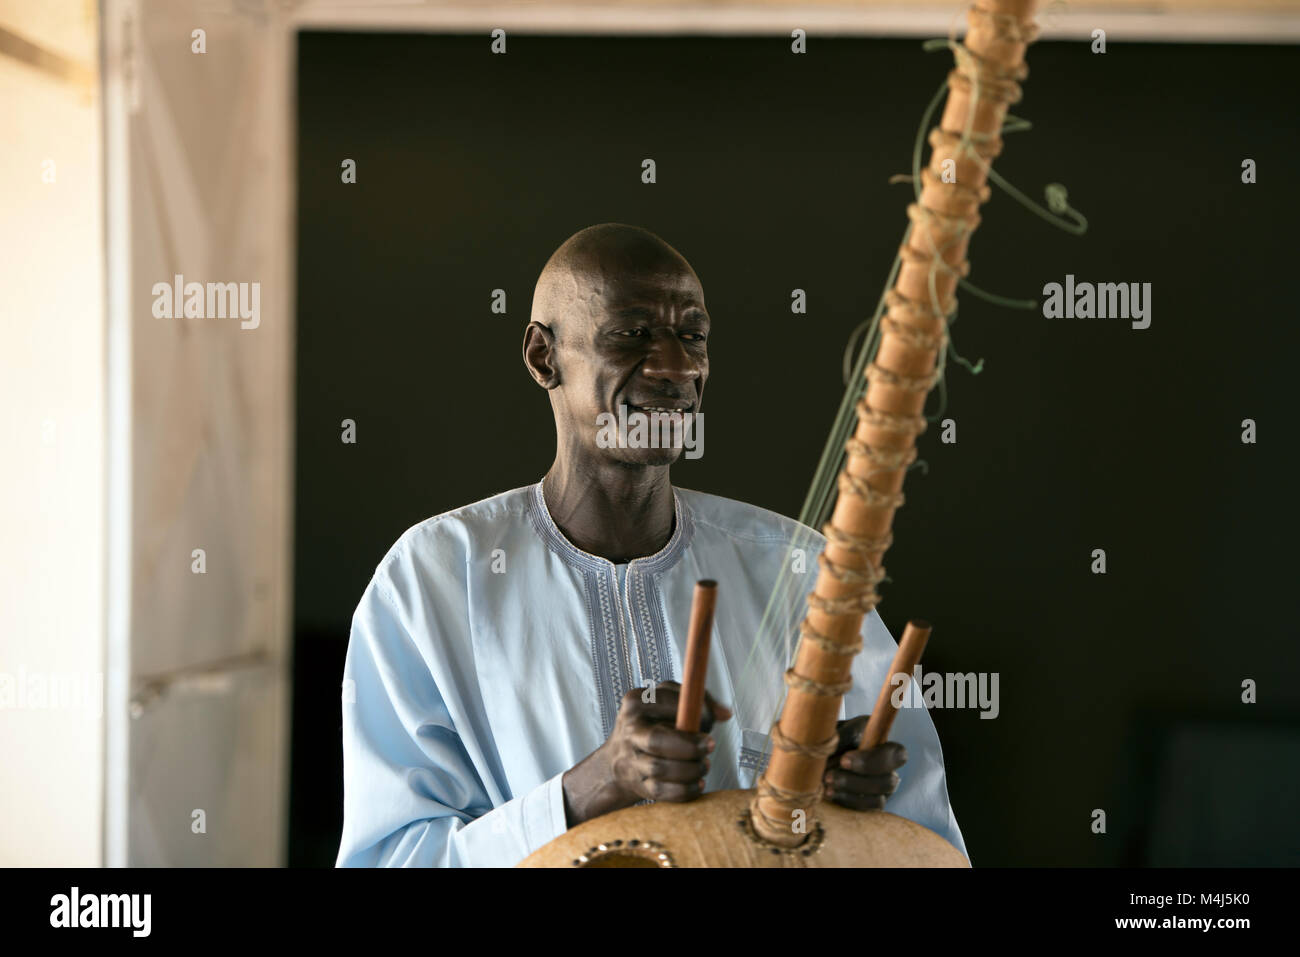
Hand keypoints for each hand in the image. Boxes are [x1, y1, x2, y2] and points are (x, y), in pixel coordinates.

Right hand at [561, 681, 732, 826]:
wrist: (621, 758)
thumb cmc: (653, 725)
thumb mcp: (670, 704)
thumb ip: (699, 702)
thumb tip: (724, 713)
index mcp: (636, 703)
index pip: (668, 704)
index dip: (696, 712)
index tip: (711, 719)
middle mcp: (629, 730)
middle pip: (656, 741)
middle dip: (689, 746)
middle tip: (709, 745)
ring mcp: (630, 759)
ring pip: (660, 769)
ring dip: (690, 769)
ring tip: (703, 765)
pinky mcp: (637, 784)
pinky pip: (662, 791)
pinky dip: (685, 790)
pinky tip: (696, 783)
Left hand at [821, 715, 906, 810]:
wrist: (823, 753)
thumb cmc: (835, 738)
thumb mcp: (838, 731)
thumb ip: (840, 738)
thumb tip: (832, 751)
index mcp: (885, 747)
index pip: (898, 755)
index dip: (874, 761)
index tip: (844, 760)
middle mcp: (888, 771)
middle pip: (888, 782)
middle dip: (856, 782)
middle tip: (828, 776)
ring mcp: (880, 791)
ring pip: (878, 800)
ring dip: (850, 793)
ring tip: (826, 786)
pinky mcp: (868, 805)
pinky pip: (865, 810)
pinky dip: (845, 801)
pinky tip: (827, 793)